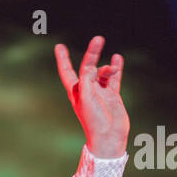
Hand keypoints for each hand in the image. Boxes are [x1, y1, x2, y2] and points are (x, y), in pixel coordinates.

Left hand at [54, 36, 128, 158]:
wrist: (109, 137)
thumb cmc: (93, 121)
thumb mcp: (86, 99)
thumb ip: (86, 81)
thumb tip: (90, 67)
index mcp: (76, 92)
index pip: (67, 72)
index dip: (63, 59)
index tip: (59, 46)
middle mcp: (87, 90)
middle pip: (88, 67)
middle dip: (92, 53)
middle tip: (98, 38)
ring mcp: (100, 92)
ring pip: (103, 72)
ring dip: (108, 68)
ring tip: (113, 68)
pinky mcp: (113, 95)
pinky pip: (114, 78)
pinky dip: (116, 68)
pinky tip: (117, 58)